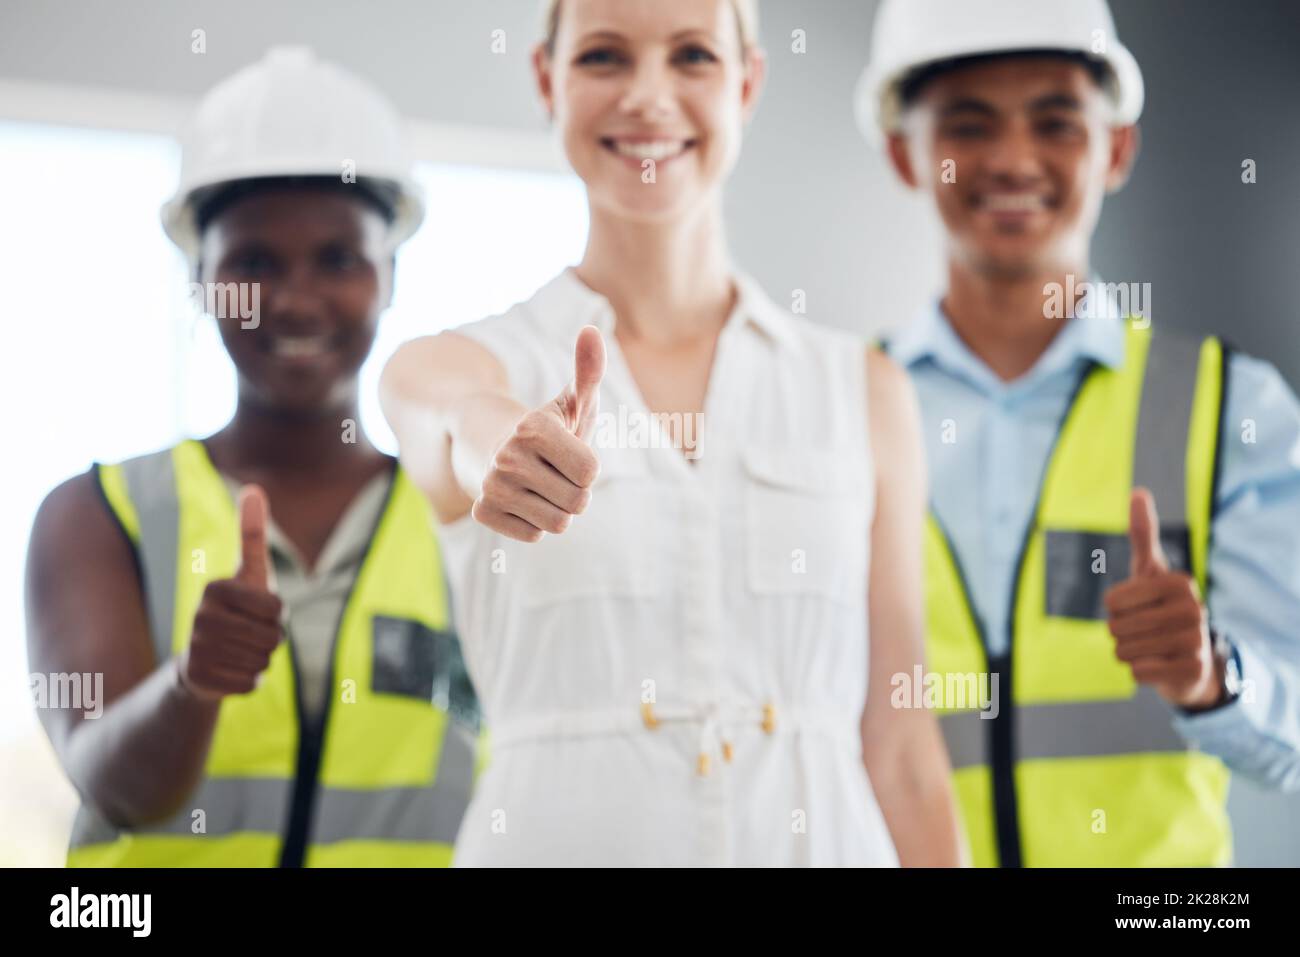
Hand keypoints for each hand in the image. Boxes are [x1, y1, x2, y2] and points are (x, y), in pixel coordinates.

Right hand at [176, 485, 283, 699]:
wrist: (203, 657)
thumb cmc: (236, 608)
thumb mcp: (248, 571)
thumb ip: (251, 533)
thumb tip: (254, 489)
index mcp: (215, 588)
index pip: (276, 608)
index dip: (278, 614)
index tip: (260, 611)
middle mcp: (200, 617)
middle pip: (272, 637)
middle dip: (272, 640)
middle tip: (252, 635)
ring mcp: (196, 648)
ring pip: (262, 661)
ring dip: (261, 659)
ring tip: (241, 650)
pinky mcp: (198, 679)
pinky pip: (250, 683)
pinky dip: (250, 680)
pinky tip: (232, 670)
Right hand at [471, 326, 604, 542]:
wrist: (492, 447)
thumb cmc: (547, 427)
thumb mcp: (571, 400)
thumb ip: (588, 370)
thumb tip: (591, 330)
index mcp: (533, 427)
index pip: (590, 473)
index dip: (588, 468)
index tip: (570, 453)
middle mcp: (507, 456)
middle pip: (578, 503)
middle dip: (576, 491)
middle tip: (556, 473)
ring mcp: (491, 485)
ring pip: (558, 523)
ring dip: (557, 509)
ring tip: (540, 487)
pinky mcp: (482, 512)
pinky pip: (533, 535)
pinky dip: (534, 523)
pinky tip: (522, 500)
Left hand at [1104, 487, 1224, 709]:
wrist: (1190, 659)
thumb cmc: (1161, 608)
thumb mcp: (1151, 571)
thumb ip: (1143, 534)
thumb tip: (1138, 491)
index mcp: (1180, 583)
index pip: (1112, 601)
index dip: (1115, 608)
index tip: (1137, 607)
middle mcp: (1194, 609)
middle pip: (1116, 627)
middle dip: (1120, 632)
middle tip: (1144, 631)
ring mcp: (1196, 641)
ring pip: (1124, 650)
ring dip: (1128, 651)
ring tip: (1151, 647)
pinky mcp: (1192, 671)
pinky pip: (1137, 671)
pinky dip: (1139, 671)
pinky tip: (1159, 665)